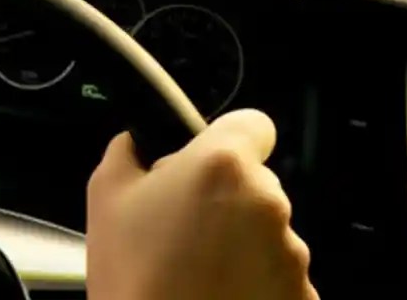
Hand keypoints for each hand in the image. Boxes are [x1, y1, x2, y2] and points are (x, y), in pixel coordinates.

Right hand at [86, 109, 316, 299]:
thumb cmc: (134, 282)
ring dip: (243, 244)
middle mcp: (268, 202)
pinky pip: (279, 275)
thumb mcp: (105, 199)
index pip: (253, 124)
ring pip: (268, 231)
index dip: (228, 141)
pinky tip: (219, 294)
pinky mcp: (301, 294)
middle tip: (186, 231)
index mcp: (223, 165)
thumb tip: (139, 142)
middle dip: (227, 200)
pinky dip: (257, 283)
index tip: (209, 165)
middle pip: (256, 183)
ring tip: (199, 272)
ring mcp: (290, 253)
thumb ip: (129, 152)